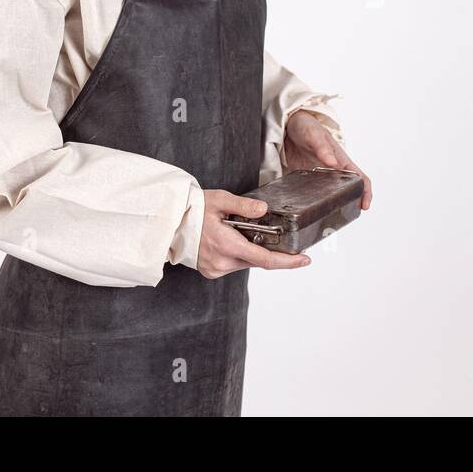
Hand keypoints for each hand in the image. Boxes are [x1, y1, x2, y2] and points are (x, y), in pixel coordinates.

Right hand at [196, 189, 312, 278]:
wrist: (168, 223)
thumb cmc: (191, 209)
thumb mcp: (219, 200)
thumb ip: (244, 206)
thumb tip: (264, 210)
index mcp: (226, 245)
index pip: (265, 259)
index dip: (288, 262)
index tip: (304, 260)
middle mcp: (222, 262)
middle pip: (257, 260)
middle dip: (267, 249)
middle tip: (269, 234)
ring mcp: (215, 269)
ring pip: (246, 262)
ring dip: (251, 250)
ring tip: (239, 232)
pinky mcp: (211, 271)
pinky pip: (234, 264)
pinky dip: (239, 253)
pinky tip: (232, 240)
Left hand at [283, 109, 373, 210]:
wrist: (287, 126)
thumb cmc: (306, 126)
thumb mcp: (314, 134)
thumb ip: (323, 148)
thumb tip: (333, 163)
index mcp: (341, 160)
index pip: (361, 178)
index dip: (366, 192)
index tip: (365, 205)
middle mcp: (334, 171)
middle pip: (349, 190)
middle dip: (351, 203)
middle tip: (346, 216)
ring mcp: (320, 177)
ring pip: (332, 195)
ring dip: (333, 205)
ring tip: (329, 217)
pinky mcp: (306, 181)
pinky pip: (313, 195)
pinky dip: (315, 203)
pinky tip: (309, 209)